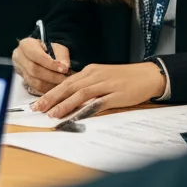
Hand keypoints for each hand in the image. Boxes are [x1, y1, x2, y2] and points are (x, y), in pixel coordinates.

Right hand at [12, 38, 70, 95]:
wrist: (42, 54)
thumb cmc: (50, 49)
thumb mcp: (58, 48)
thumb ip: (62, 56)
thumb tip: (65, 67)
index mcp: (26, 45)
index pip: (36, 55)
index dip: (50, 64)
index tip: (64, 69)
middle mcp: (19, 57)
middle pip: (34, 70)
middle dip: (52, 76)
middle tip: (65, 79)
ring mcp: (20, 70)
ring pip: (34, 81)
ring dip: (50, 84)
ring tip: (62, 84)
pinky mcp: (24, 80)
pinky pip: (36, 88)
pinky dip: (47, 89)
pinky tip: (56, 87)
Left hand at [35, 61, 165, 118]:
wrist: (148, 75)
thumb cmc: (125, 78)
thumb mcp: (103, 78)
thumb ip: (88, 87)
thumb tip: (71, 99)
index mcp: (90, 71)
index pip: (66, 82)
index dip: (51, 92)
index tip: (38, 103)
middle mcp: (95, 75)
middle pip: (69, 86)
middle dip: (52, 98)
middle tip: (38, 109)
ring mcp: (106, 84)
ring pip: (80, 93)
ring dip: (65, 104)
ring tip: (53, 114)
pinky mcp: (116, 94)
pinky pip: (98, 102)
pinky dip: (86, 109)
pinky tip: (77, 116)